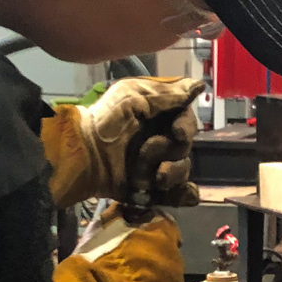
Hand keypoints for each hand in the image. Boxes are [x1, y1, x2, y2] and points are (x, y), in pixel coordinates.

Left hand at [42, 77, 203, 208]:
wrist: (83, 156)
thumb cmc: (104, 121)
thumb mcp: (132, 97)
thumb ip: (167, 94)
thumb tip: (198, 85)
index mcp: (158, 117)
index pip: (186, 121)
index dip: (186, 127)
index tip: (177, 133)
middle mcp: (159, 140)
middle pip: (184, 148)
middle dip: (169, 151)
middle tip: (146, 151)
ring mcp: (155, 166)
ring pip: (182, 170)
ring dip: (172, 173)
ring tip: (155, 178)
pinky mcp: (150, 188)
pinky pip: (177, 194)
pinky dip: (184, 196)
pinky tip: (186, 195)